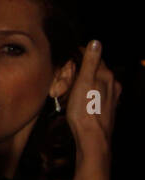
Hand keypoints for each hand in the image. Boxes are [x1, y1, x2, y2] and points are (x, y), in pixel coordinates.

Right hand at [64, 40, 120, 156]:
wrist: (93, 137)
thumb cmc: (85, 111)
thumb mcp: (84, 82)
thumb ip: (90, 62)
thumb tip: (95, 42)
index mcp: (106, 76)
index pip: (94, 58)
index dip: (80, 55)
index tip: (69, 55)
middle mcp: (113, 85)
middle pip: (96, 71)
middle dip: (82, 71)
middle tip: (66, 76)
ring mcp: (112, 97)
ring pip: (96, 83)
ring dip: (85, 83)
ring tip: (70, 89)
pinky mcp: (108, 108)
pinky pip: (97, 95)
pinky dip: (88, 94)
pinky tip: (80, 101)